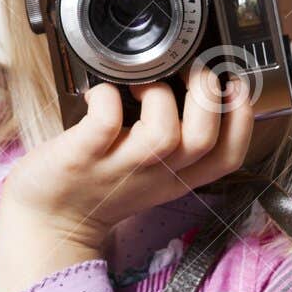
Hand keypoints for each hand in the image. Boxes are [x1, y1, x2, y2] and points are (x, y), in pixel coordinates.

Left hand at [0, 68, 257, 291]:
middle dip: (206, 92)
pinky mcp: (82, 157)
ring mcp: (119, 167)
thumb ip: (174, 141)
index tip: (235, 83)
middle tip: (187, 69)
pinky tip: (99, 92)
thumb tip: (192, 83)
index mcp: (177, 177)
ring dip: (158, 92)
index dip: (243, 117)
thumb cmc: (98, 187)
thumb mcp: (149, 174)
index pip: (229, 155)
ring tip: (139, 79)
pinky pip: (105, 120)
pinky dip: (106, 96)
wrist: (49, 222)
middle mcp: (156, 174)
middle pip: (205, 138)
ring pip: (162, 133)